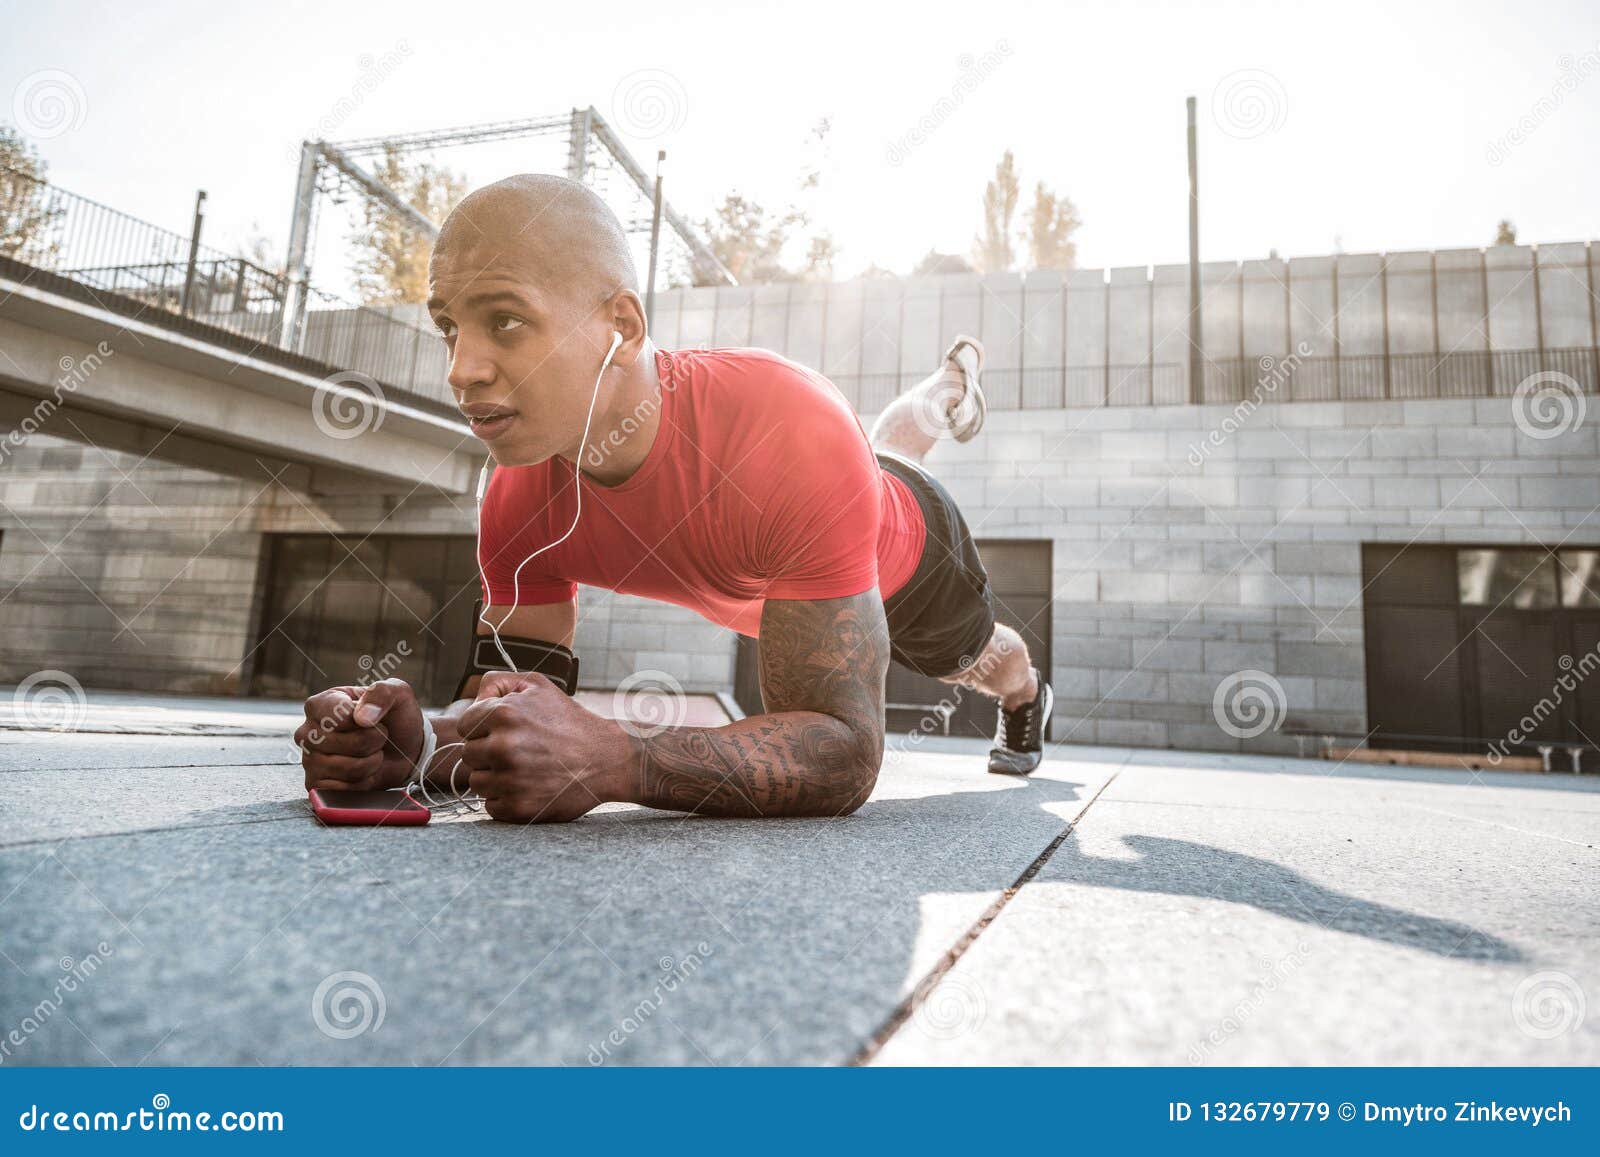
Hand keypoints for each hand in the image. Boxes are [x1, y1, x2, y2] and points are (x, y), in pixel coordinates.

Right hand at [297, 678, 426, 791]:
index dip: (363, 720)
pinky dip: (363, 783)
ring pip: (348, 768)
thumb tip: (362, 717)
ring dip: (372, 762)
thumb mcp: (397, 693)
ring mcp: (309, 759)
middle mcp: (308, 732)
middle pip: (345, 743)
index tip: (373, 718)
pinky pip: (342, 790)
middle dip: (374, 741)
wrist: (404, 749)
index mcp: (320, 704)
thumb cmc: (395, 718)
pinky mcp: (315, 784)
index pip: (335, 714)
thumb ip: (382, 693)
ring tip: (373, 753)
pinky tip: (365, 772)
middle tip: (378, 736)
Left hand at [457, 672, 633, 822]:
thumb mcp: (538, 686)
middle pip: (468, 755)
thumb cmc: (569, 721)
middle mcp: (503, 746)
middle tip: (519, 751)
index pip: (464, 726)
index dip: (483, 728)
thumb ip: (498, 682)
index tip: (506, 732)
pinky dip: (506, 799)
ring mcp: (510, 780)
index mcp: (503, 714)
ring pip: (477, 782)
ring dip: (495, 777)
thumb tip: (473, 699)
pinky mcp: (518, 807)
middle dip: (488, 753)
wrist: (606, 758)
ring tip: (524, 769)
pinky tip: (528, 786)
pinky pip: (491, 805)